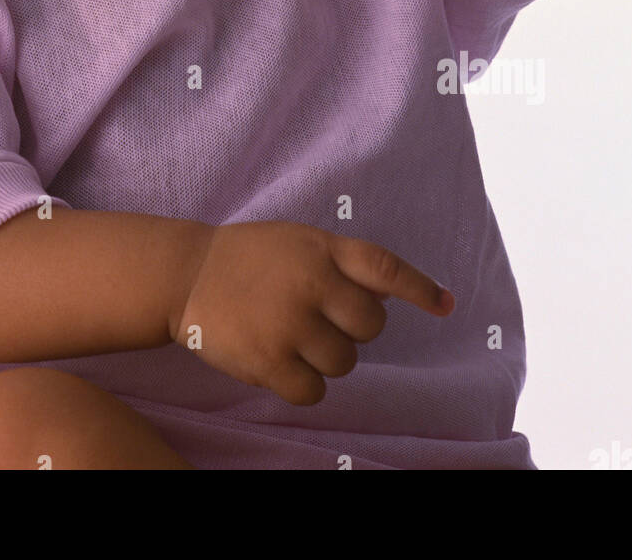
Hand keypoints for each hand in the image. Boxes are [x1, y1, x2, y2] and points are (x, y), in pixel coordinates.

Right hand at [169, 220, 453, 406]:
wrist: (185, 273)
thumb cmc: (249, 257)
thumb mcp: (297, 241)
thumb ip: (340, 260)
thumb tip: (393, 292)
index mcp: (320, 249)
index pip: (384, 267)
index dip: (419, 287)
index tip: (446, 305)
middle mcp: (311, 283)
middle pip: (370, 326)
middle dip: (353, 328)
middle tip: (321, 318)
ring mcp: (290, 323)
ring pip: (344, 362)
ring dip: (325, 357)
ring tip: (291, 335)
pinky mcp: (269, 360)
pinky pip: (314, 391)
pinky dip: (302, 383)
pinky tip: (279, 360)